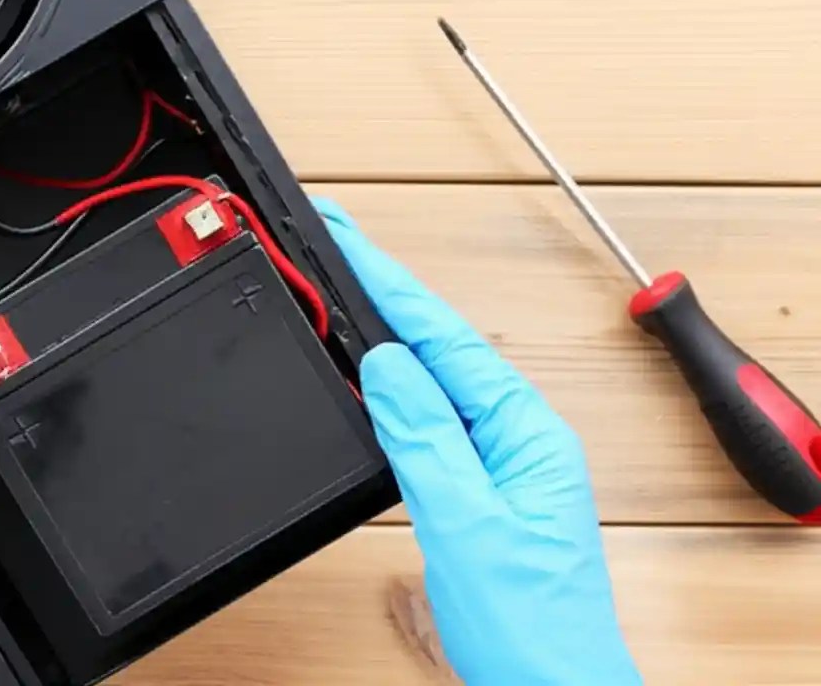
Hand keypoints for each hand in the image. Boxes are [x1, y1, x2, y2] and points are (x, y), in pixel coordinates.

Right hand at [316, 199, 639, 684]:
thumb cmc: (530, 626)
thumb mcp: (465, 522)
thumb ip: (424, 437)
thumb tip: (387, 363)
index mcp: (527, 431)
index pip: (446, 338)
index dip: (389, 282)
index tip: (346, 238)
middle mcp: (518, 436)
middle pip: (441, 347)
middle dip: (385, 293)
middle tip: (334, 248)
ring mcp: (500, 461)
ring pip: (434, 382)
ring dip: (388, 337)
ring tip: (345, 292)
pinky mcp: (480, 487)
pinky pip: (432, 420)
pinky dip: (395, 392)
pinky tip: (373, 378)